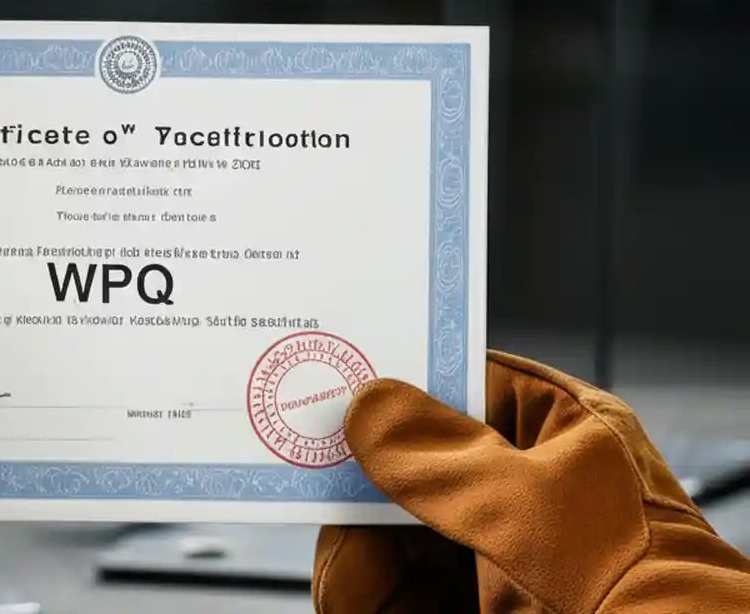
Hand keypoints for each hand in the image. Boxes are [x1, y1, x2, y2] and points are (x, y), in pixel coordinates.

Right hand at [313, 351, 749, 613]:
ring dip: (357, 564)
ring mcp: (503, 543)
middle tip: (332, 535)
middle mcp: (526, 479)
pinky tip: (355, 604)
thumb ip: (441, 460)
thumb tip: (369, 405)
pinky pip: (406, 584)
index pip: (459, 382)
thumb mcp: (529, 515)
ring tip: (346, 596)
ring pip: (395, 534)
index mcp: (560, 430)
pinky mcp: (486, 596)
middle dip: (360, 507)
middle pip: (409, 468)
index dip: (393, 390)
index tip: (332, 403)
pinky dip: (371, 596)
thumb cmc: (641, 594)